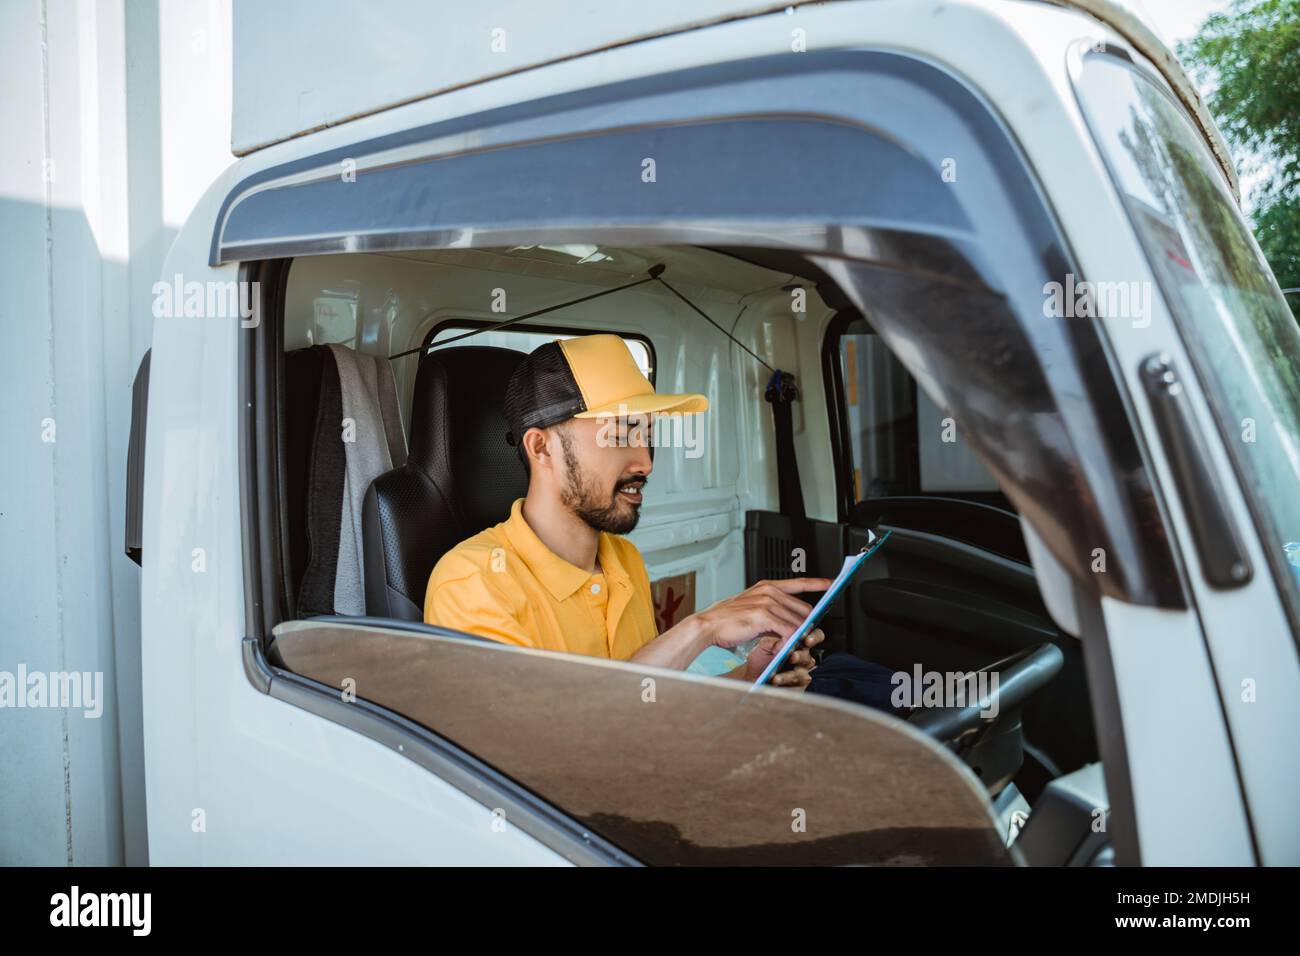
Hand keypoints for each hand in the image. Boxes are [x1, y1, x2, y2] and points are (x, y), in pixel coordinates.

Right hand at [689, 577, 832, 651]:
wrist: (708, 625)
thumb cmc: (727, 620)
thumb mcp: (753, 609)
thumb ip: (773, 612)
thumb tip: (790, 624)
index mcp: (767, 587)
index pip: (799, 582)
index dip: (818, 583)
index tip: (831, 583)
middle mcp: (769, 591)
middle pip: (803, 609)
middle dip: (806, 625)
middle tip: (802, 638)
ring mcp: (767, 602)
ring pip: (797, 622)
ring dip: (797, 637)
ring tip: (791, 646)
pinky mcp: (764, 616)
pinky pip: (787, 630)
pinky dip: (789, 641)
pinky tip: (783, 646)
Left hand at [743, 628, 824, 688]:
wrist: (751, 677)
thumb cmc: (760, 660)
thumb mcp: (763, 647)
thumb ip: (774, 642)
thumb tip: (785, 640)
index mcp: (799, 644)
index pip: (814, 637)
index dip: (814, 637)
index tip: (806, 639)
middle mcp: (804, 659)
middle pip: (808, 658)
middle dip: (800, 657)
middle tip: (793, 656)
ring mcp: (802, 674)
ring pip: (800, 675)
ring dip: (788, 676)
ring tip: (776, 677)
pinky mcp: (798, 689)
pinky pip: (795, 689)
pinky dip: (784, 687)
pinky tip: (775, 684)